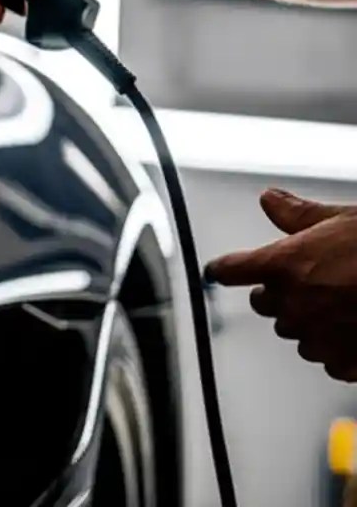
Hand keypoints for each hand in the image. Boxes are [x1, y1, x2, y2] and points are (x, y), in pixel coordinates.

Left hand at [206, 188, 356, 381]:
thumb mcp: (342, 218)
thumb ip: (298, 215)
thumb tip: (269, 200)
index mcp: (284, 264)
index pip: (231, 269)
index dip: (225, 269)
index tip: (219, 270)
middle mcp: (293, 302)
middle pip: (262, 303)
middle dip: (278, 293)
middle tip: (310, 279)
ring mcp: (317, 335)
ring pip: (294, 333)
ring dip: (309, 321)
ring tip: (343, 302)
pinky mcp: (343, 362)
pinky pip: (326, 358)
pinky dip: (337, 348)